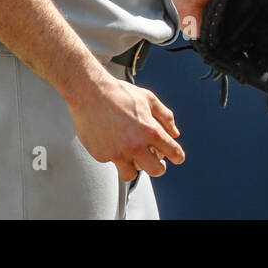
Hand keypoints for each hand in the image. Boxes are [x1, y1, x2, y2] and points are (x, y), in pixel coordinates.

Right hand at [66, 72, 185, 181]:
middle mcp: (135, 145)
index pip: (173, 152)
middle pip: (156, 170)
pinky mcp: (101, 155)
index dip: (178, 156)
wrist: (90, 93)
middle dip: (159, 167)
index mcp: (150, 131)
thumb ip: (165, 117)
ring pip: (132, 174)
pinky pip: (113, 163)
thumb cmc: (120, 94)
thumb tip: (175, 133)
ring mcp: (117, 153)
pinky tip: (114, 141)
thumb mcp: (149, 99)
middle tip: (157, 161)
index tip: (177, 158)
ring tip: (134, 155)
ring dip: (136, 166)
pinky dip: (116, 156)